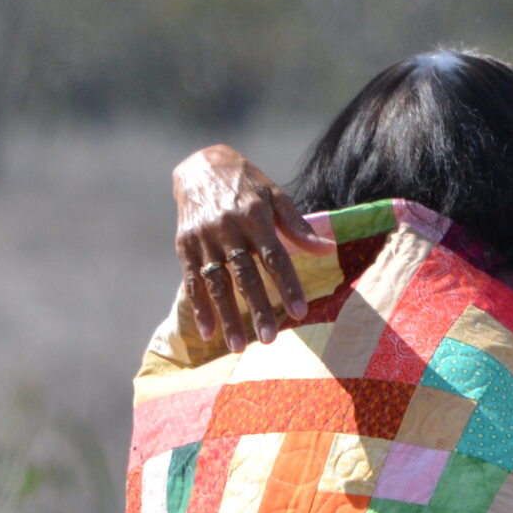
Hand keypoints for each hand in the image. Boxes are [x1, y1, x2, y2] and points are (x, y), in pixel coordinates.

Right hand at [171, 144, 313, 343]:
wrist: (201, 166)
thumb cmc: (247, 184)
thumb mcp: (275, 194)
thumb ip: (297, 225)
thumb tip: (327, 249)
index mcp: (254, 215)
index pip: (274, 256)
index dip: (287, 284)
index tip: (300, 311)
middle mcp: (227, 227)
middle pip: (245, 274)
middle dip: (257, 308)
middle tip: (269, 339)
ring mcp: (203, 238)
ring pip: (217, 282)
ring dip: (227, 316)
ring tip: (238, 346)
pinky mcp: (184, 245)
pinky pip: (192, 280)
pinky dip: (199, 308)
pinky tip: (209, 332)